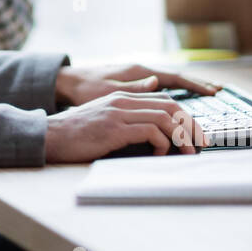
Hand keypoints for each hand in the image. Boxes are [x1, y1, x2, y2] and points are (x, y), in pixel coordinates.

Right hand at [44, 92, 207, 162]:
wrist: (50, 136)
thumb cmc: (77, 135)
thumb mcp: (105, 121)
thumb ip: (127, 120)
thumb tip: (154, 133)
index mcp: (122, 96)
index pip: (164, 99)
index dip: (184, 117)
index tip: (195, 135)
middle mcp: (123, 100)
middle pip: (171, 105)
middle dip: (190, 125)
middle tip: (201, 144)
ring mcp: (119, 112)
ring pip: (164, 117)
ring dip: (181, 137)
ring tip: (187, 153)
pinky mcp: (114, 128)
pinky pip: (149, 131)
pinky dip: (161, 144)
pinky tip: (158, 154)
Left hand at [54, 62, 221, 107]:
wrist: (68, 82)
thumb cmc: (86, 88)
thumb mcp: (108, 90)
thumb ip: (134, 87)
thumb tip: (157, 83)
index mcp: (139, 72)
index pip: (175, 77)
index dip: (195, 84)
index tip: (213, 91)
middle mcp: (142, 71)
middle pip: (177, 77)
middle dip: (198, 84)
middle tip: (218, 91)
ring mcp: (138, 76)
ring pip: (170, 81)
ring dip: (188, 87)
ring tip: (206, 92)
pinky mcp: (133, 82)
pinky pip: (160, 86)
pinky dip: (175, 90)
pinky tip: (180, 96)